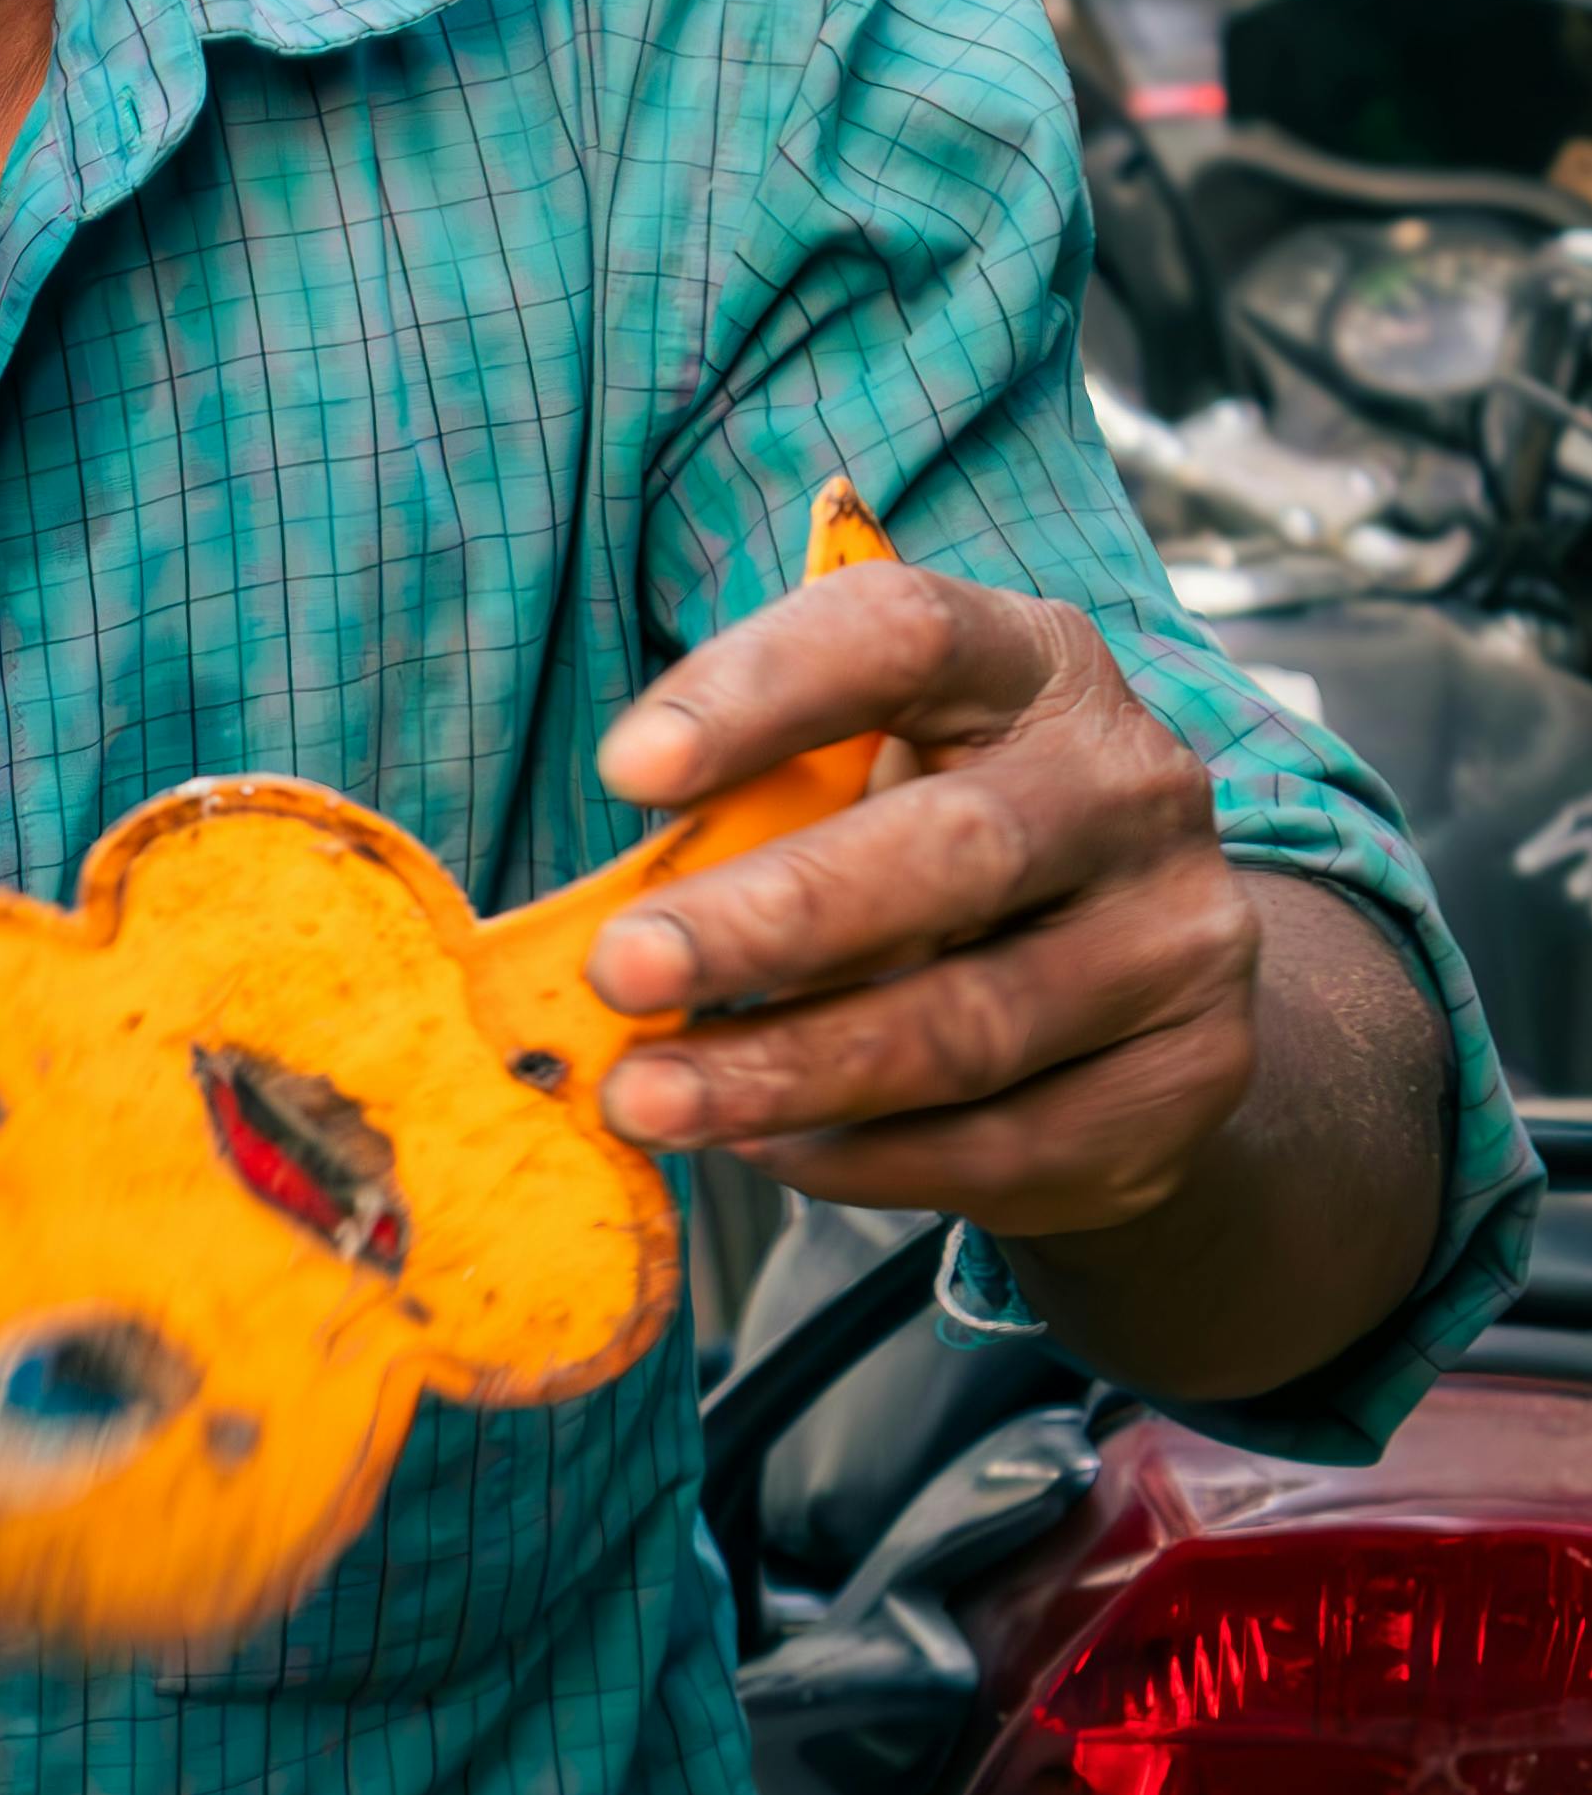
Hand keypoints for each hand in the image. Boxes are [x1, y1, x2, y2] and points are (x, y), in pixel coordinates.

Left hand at [580, 556, 1255, 1236]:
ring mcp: (1179, 937)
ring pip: (968, 1025)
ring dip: (784, 1072)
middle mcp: (1134, 785)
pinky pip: (1002, 1143)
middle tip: (619, 971)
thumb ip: (767, 808)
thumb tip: (606, 913)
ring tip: (649, 1100)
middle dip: (767, 920)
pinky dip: (862, 1158)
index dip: (762, 691)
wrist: (1136, 991)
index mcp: (1035, 667)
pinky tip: (763, 1148)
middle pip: (949, 849)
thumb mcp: (871, 788)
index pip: (904, 637)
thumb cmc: (940, 856)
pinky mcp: (1188, 1078)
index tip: (625, 770)